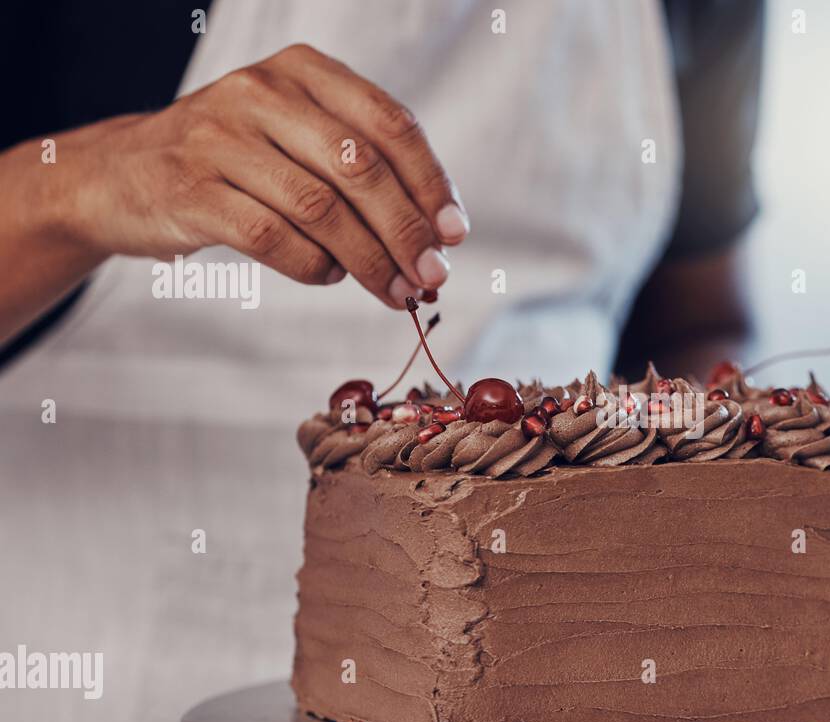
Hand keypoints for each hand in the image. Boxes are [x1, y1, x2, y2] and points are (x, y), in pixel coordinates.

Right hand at [62, 43, 467, 308]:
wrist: (122, 174)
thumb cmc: (236, 162)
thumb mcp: (297, 137)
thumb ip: (360, 168)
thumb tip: (437, 234)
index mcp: (303, 70)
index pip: (389, 123)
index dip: (430, 182)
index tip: (454, 233)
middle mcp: (262, 92)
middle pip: (360, 168)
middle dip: (407, 230)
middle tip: (432, 275)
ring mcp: (220, 139)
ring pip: (320, 208)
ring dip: (369, 259)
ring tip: (395, 290)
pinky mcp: (190, 190)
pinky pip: (271, 238)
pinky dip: (312, 266)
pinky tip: (328, 276)